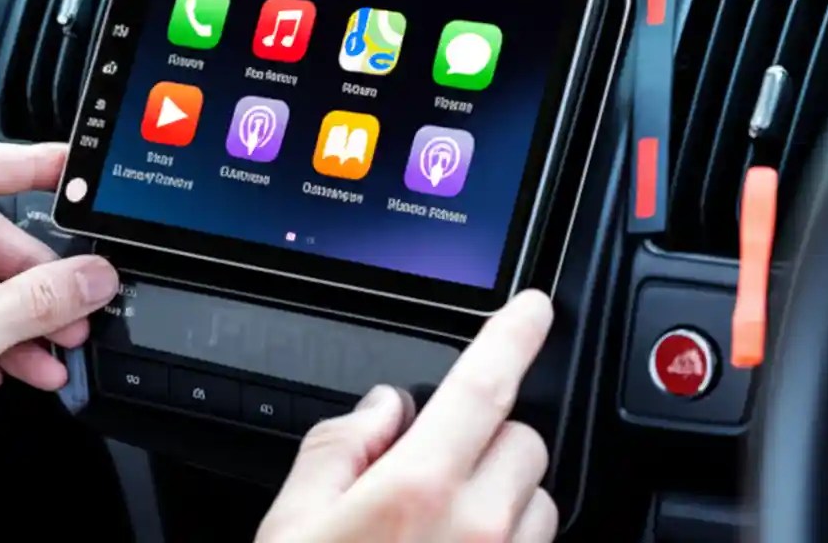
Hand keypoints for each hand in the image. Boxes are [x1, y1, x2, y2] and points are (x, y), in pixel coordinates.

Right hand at [257, 290, 555, 542]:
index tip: (533, 308)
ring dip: (501, 496)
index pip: (483, 386)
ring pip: (536, 499)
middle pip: (520, 441)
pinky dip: (505, 540)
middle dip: (482, 439)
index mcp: (417, 492)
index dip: (513, 335)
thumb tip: (379, 411)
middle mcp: (479, 529)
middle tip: (427, 472)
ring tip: (441, 529)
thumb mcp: (291, 526)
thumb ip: (336, 450)